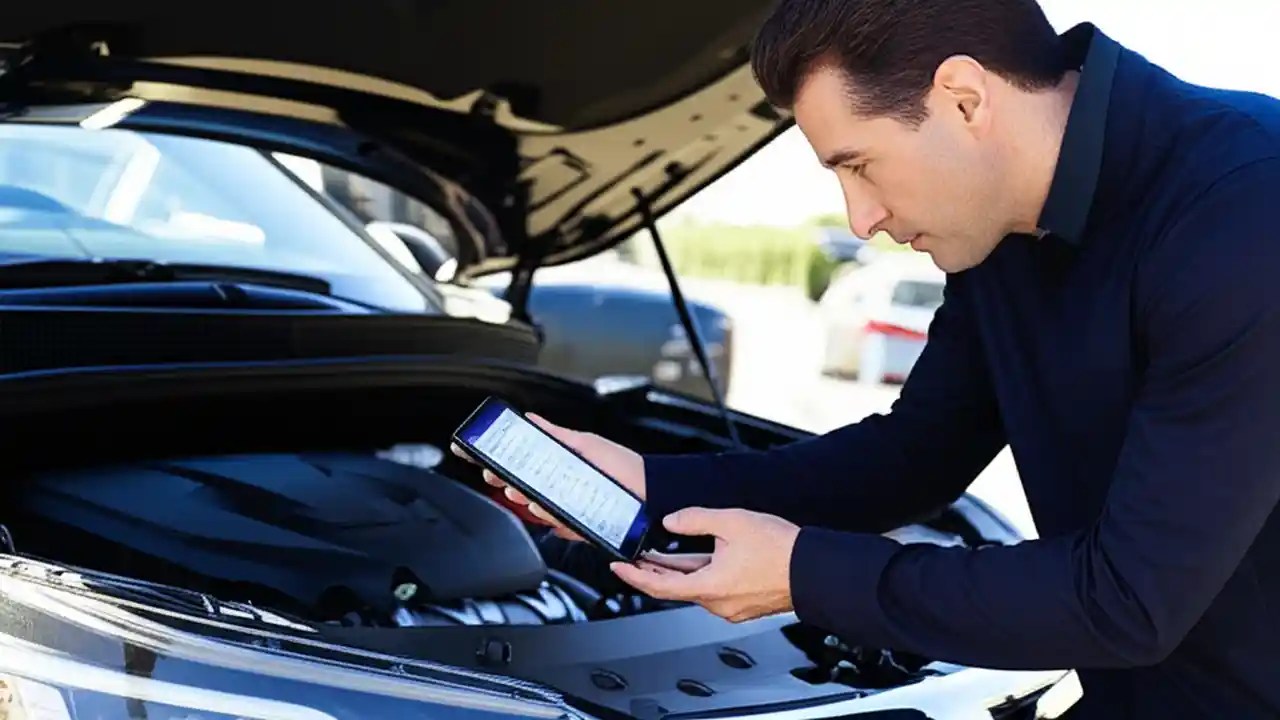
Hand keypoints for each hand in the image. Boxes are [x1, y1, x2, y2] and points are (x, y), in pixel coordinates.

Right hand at [450, 412, 645, 541]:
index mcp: (558, 471)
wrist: (653, 490)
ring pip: (540, 512)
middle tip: (501, 478)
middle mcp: (561, 494)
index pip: (522, 472)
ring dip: (530, 503)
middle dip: (509, 486)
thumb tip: (529, 419)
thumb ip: (555, 434)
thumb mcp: (585, 444)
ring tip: (526, 493)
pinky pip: (563, 529)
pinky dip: (556, 523)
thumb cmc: (622, 465)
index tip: (487, 465)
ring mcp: (570, 512)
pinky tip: (552, 514)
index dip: (502, 470)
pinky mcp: (583, 529)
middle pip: (524, 493)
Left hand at [612, 508, 800, 622]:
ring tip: (660, 556)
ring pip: (694, 588)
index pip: (658, 587)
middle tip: (634, 558)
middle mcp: (718, 604)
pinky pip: (712, 589)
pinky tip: (698, 560)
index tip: (618, 567)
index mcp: (709, 587)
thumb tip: (671, 522)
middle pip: (674, 588)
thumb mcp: (731, 521)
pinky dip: (698, 575)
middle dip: (652, 572)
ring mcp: (731, 607)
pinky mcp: (743, 604)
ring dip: (677, 572)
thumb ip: (695, 519)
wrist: (814, 569)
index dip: (634, 577)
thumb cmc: (781, 550)